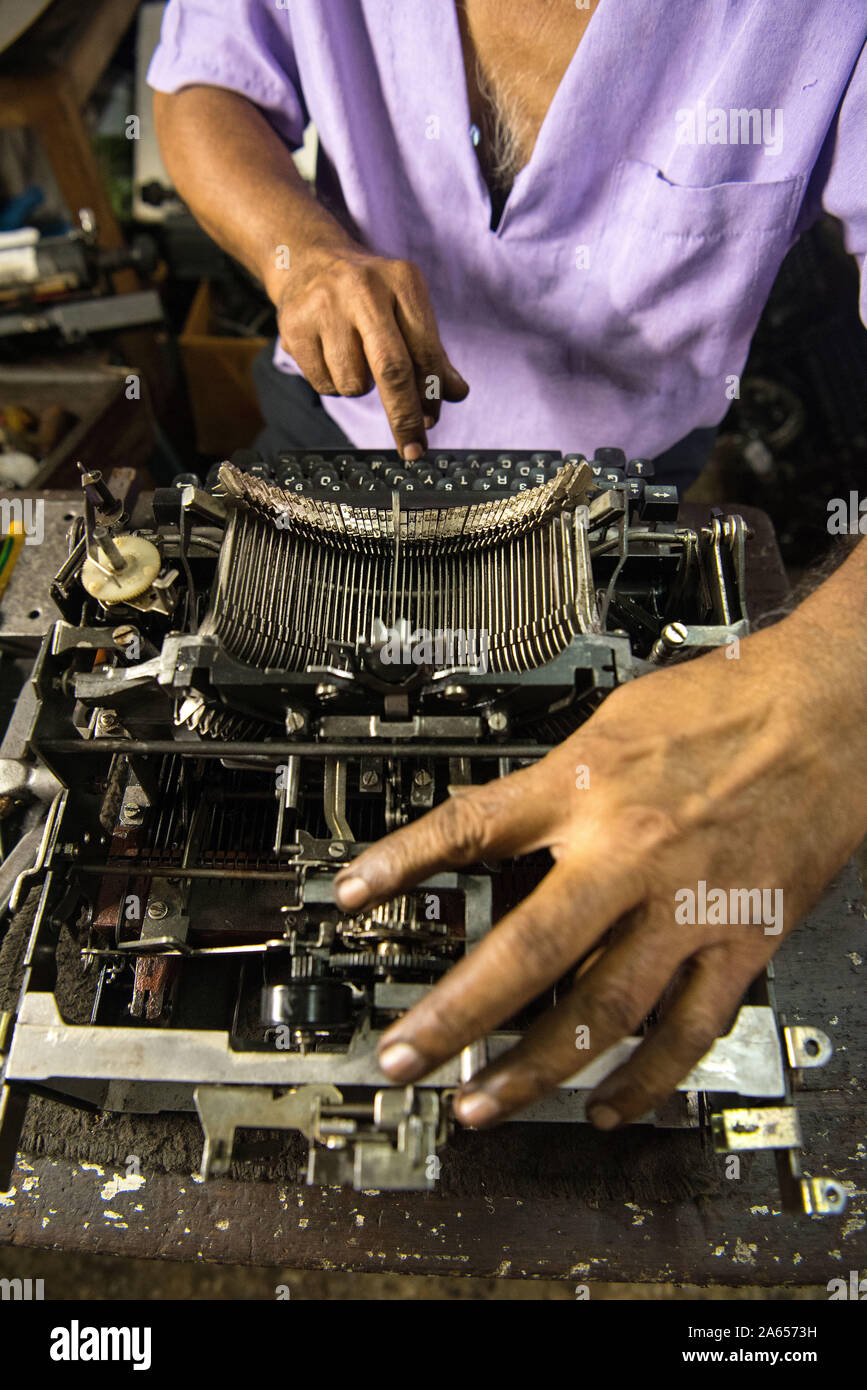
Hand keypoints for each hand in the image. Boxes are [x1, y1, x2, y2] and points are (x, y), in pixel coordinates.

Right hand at [273, 245, 468, 458]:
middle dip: (405, 416)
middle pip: (392, 369)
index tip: (431, 424)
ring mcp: (325, 306)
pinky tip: (329, 355)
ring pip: (355, 384)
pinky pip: (324, 384)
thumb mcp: (406, 309)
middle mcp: (364, 289)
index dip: (430, 394)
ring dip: (360, 387)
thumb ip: (431, 352)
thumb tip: (455, 394)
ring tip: (353, 357)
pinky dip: (333, 383)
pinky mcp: (294, 326)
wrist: (307, 260)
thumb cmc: (369, 294)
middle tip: (414, 450)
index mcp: (403, 280)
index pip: (425, 350)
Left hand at [334, 612, 865, 1129]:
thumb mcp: (612, 722)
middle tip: (403, 1057)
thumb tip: (497, 828)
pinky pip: (688, 1029)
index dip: (400, 861)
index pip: (471, 828)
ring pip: (601, 1011)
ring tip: (483, 1103)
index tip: (347, 896)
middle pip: (525, 952)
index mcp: (589, 788)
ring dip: (536, 1069)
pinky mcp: (742, 941)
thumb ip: (553, 785)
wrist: (829, 710)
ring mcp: (688, 907)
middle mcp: (631, 853)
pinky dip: (646, 1080)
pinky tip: (608, 1105)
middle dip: (454, 1016)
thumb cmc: (724, 703)